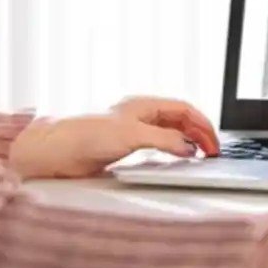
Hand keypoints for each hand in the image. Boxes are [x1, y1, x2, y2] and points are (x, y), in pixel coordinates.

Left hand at [8, 96, 221, 178]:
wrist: (54, 152)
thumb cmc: (85, 134)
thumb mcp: (132, 135)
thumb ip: (165, 141)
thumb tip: (189, 148)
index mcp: (144, 104)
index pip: (184, 109)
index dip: (203, 124)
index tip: (213, 143)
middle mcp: (140, 116)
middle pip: (180, 121)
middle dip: (199, 134)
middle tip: (212, 152)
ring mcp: (132, 132)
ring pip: (170, 134)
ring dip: (187, 143)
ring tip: (198, 157)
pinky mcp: (123, 149)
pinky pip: (157, 147)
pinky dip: (171, 153)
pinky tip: (173, 162)